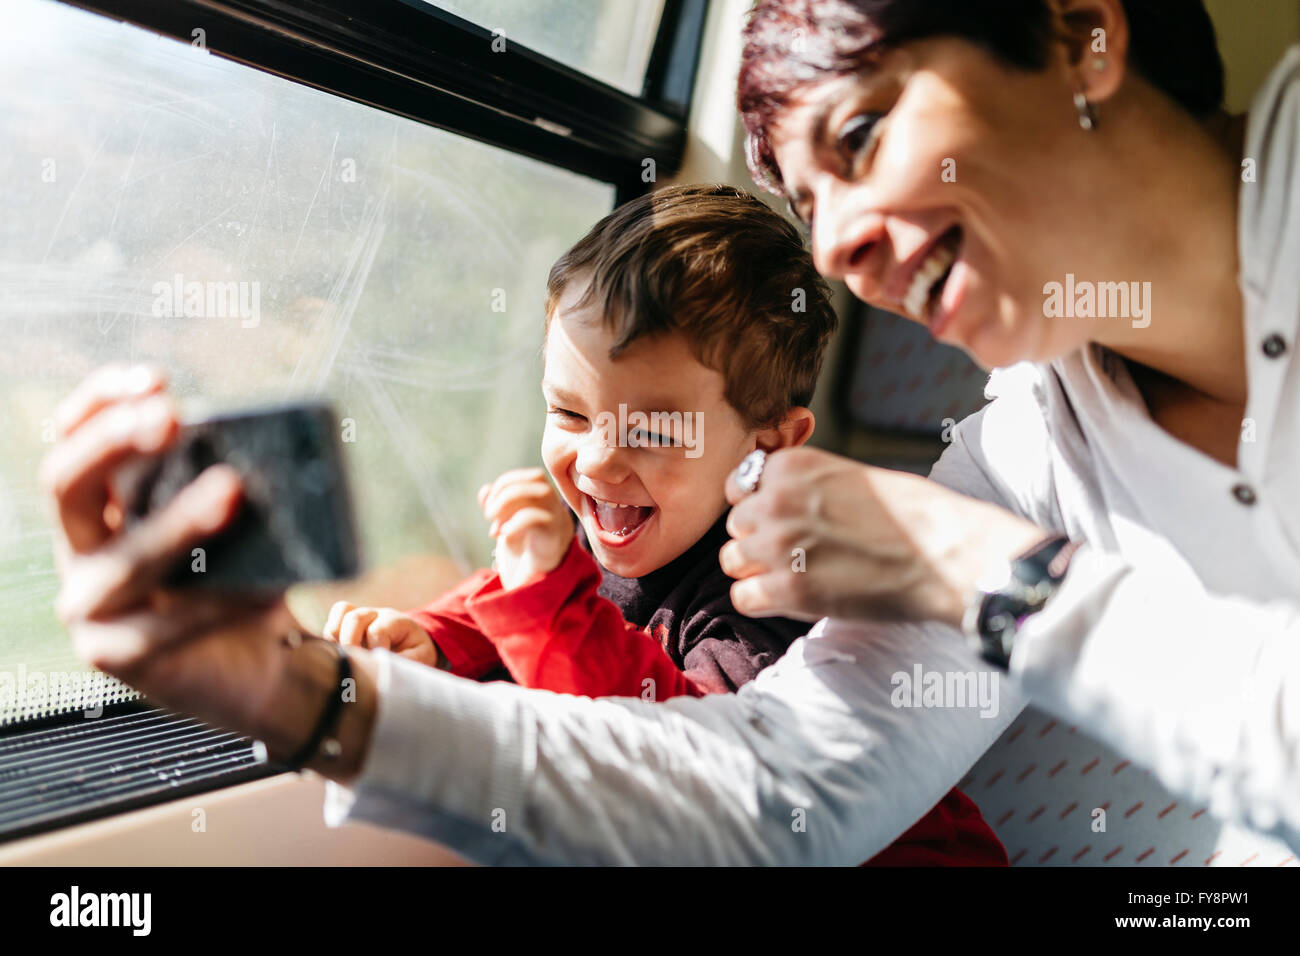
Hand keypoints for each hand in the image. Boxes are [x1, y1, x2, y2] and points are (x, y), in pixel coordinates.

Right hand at [39, 364, 377, 779]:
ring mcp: (89, 603)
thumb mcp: (239, 520)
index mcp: (102, 501)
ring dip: (179, 521)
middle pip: (66, 483)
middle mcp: (82, 546)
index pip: (75, 436)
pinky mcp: (114, 655)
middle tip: (171, 415)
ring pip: (125, 557)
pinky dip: (218, 603)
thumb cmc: (245, 579)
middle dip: (114, 442)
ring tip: (230, 491)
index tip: (154, 379)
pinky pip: (164, 625)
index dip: (101, 400)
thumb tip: (267, 441)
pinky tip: (260, 589)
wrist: (261, 666)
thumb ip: (231, 483)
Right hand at [324, 602, 441, 667]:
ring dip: (338, 643)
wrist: (412, 646)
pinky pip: (330, 626)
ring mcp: (358, 618)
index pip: (377, 630)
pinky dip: (329, 641)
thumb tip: (381, 668)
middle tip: (357, 664)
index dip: (375, 649)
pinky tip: (340, 658)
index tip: (379, 665)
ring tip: (348, 661)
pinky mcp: (346, 626)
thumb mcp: (420, 658)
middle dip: (351, 643)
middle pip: (354, 618)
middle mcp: (375, 614)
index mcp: (396, 621)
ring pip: (337, 620)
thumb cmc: (416, 654)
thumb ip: (404, 661)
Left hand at [478, 467, 573, 589]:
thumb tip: (485, 490)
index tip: (488, 507)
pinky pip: (538, 517)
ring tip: (493, 524)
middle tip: (489, 514)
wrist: (531, 599)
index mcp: (548, 508)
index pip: (533, 477)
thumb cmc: (520, 565)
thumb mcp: (505, 531)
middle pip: (538, 478)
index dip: (507, 482)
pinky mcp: (554, 542)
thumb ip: (496, 510)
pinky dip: (514, 522)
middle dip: (507, 488)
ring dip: (508, 501)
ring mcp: (559, 526)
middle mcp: (557, 513)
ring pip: (541, 492)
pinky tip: (503, 536)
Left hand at [718, 447, 1048, 625]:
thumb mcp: (853, 476)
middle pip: (736, 525)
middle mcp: (777, 499)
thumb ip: (808, 486)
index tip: (774, 520)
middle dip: (758, 540)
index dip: (756, 506)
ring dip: (756, 571)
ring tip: (791, 576)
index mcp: (794, 466)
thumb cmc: (912, 515)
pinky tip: (789, 598)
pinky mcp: (789, 589)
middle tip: (792, 553)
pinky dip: (761, 601)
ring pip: (732, 560)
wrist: (944, 552)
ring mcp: (779, 544)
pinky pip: (743, 597)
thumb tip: (779, 501)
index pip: (740, 485)